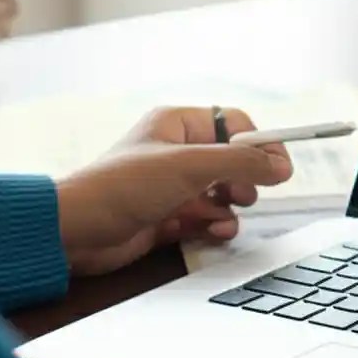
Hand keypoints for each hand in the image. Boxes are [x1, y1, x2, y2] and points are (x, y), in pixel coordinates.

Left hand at [56, 107, 293, 275]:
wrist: (76, 232)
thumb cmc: (123, 187)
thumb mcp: (190, 166)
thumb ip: (242, 163)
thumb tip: (282, 166)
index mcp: (178, 125)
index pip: (235, 124)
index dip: (260, 144)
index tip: (280, 168)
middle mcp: (176, 151)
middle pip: (232, 160)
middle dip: (244, 179)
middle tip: (245, 193)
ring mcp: (171, 185)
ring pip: (222, 192)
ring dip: (230, 205)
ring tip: (226, 212)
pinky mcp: (166, 215)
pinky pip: (206, 217)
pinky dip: (215, 224)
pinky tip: (213, 230)